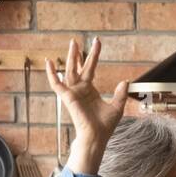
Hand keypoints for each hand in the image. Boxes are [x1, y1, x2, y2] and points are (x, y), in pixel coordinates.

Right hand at [44, 38, 129, 153]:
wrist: (97, 136)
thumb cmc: (105, 125)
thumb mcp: (117, 107)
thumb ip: (120, 94)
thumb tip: (126, 81)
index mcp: (89, 89)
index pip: (90, 68)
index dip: (93, 55)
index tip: (96, 42)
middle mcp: (80, 89)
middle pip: (77, 67)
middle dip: (77, 53)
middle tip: (76, 40)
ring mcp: (73, 92)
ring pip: (69, 71)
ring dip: (70, 57)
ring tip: (72, 43)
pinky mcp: (67, 97)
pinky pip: (56, 83)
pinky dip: (52, 74)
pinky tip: (49, 62)